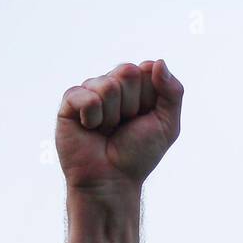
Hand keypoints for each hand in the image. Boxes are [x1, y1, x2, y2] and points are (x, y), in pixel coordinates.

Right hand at [56, 60, 182, 194]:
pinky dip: (93, 117)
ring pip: (108, 85)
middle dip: (132, 104)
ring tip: (107, 131)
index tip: (145, 119)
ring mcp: (91, 91)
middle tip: (125, 126)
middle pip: (128, 71)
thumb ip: (172, 93)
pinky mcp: (70, 102)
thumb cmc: (139, 155)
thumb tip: (158, 62)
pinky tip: (90, 129)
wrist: (113, 180)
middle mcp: (113, 85)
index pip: (147, 70)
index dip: (150, 98)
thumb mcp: (167, 126)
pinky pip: (85, 96)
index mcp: (137, 88)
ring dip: (113, 115)